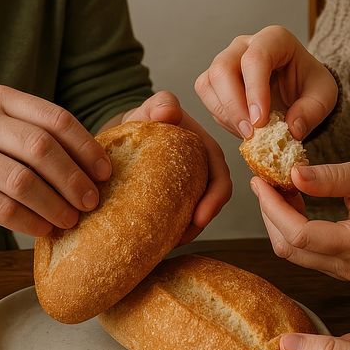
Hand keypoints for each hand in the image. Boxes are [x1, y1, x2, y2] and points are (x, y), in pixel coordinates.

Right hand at [0, 85, 111, 236]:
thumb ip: (31, 130)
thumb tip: (89, 163)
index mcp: (0, 99)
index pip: (55, 119)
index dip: (86, 148)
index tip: (105, 172)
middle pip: (42, 149)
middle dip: (73, 179)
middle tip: (92, 201)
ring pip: (22, 181)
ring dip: (54, 204)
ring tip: (71, 219)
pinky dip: (28, 222)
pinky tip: (43, 230)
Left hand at [116, 91, 232, 242]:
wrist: (130, 131)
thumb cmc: (148, 117)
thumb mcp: (154, 107)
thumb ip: (161, 104)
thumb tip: (167, 112)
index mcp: (207, 153)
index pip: (220, 180)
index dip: (214, 201)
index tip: (199, 218)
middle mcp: (203, 174)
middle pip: (209, 207)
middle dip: (196, 227)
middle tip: (176, 240)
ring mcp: (190, 190)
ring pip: (192, 219)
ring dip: (181, 233)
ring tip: (161, 245)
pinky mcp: (174, 202)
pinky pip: (175, 221)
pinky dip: (166, 232)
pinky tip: (151, 241)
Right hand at [195, 26, 337, 140]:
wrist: (297, 89)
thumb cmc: (308, 85)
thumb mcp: (324, 96)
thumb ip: (312, 111)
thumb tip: (292, 129)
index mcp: (274, 39)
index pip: (256, 57)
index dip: (255, 91)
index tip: (261, 122)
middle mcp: (244, 45)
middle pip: (223, 68)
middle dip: (234, 106)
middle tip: (251, 134)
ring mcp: (225, 60)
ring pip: (208, 83)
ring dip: (225, 114)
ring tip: (248, 134)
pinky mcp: (214, 80)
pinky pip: (207, 97)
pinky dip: (221, 117)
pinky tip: (242, 128)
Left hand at [252, 161, 349, 280]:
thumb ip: (330, 177)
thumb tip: (292, 175)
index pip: (301, 235)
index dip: (274, 209)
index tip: (260, 182)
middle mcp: (348, 266)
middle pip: (290, 248)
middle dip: (270, 213)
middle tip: (264, 181)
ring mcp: (342, 271)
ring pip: (291, 253)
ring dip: (276, 220)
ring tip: (277, 188)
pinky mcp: (337, 268)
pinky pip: (302, 252)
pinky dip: (289, 227)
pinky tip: (290, 202)